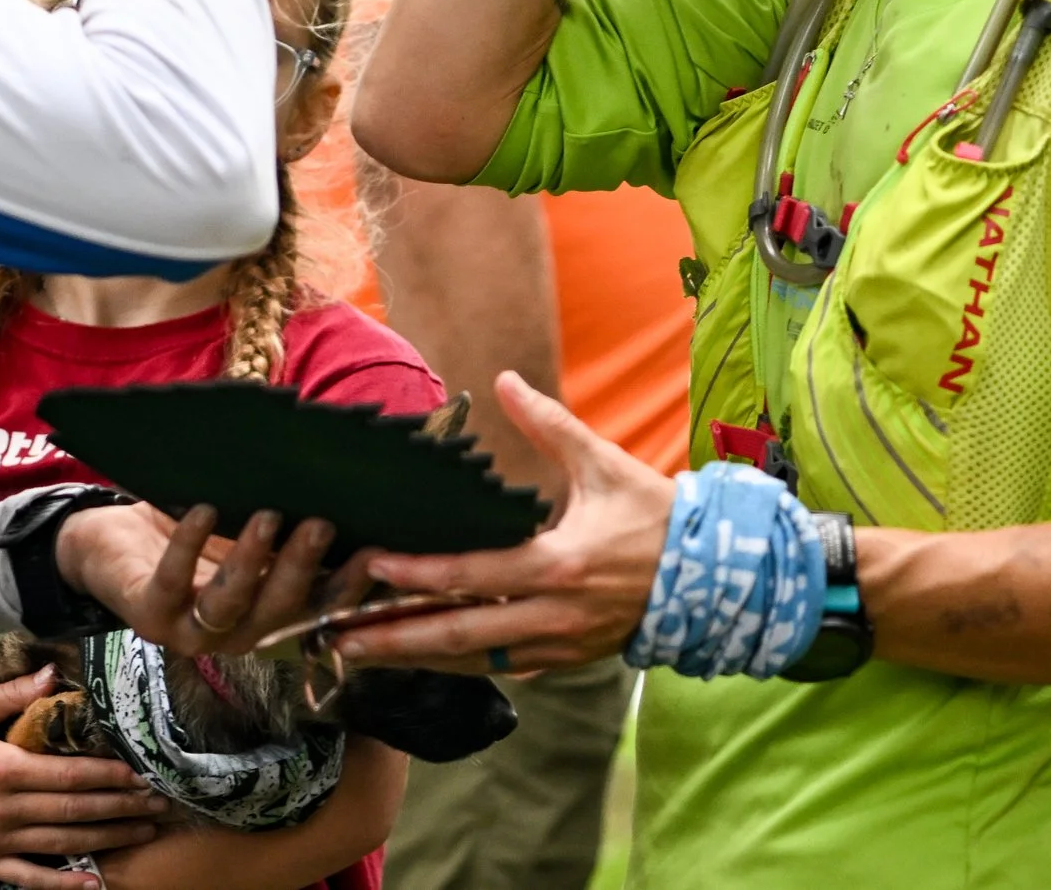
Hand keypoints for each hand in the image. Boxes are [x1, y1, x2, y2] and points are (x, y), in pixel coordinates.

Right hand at [0, 663, 166, 889]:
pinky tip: (95, 885)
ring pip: (64, 843)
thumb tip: (51, 674)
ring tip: (143, 831)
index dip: (110, 776)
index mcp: (5, 767)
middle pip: (77, 809)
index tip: (142, 774)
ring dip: (108, 838)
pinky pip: (30, 879)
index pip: (71, 774)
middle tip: (158, 803)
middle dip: (121, 806)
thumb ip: (9, 693)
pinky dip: (64, 885)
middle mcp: (8, 808)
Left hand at [56, 501, 336, 655]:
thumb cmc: (192, 531)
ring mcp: (191, 632)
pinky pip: (172, 583)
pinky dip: (188, 545)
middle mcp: (237, 634)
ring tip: (267, 516)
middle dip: (302, 566)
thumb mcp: (243, 527)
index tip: (379, 550)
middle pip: (279, 608)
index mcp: (269, 615)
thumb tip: (340, 482)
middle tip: (321, 522)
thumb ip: (285, 521)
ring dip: (252, 561)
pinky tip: (203, 511)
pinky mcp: (148, 615)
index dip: (350, 584)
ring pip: (230, 603)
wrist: (111, 544)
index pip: (319, 606)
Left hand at [327, 372, 671, 673]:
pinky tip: (420, 661)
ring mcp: (558, 646)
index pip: (473, 577)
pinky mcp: (564, 660)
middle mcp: (553, 616)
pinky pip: (501, 669)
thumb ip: (548, 425)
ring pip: (474, 662)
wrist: (713, 576)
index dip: (419, 576)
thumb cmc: (655, 516)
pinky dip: (457, 666)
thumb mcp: (602, 464)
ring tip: (360, 654)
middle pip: (460, 636)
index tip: (372, 567)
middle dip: (395, 639)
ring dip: (416, 660)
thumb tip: (505, 380)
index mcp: (558, 566)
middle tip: (338, 636)